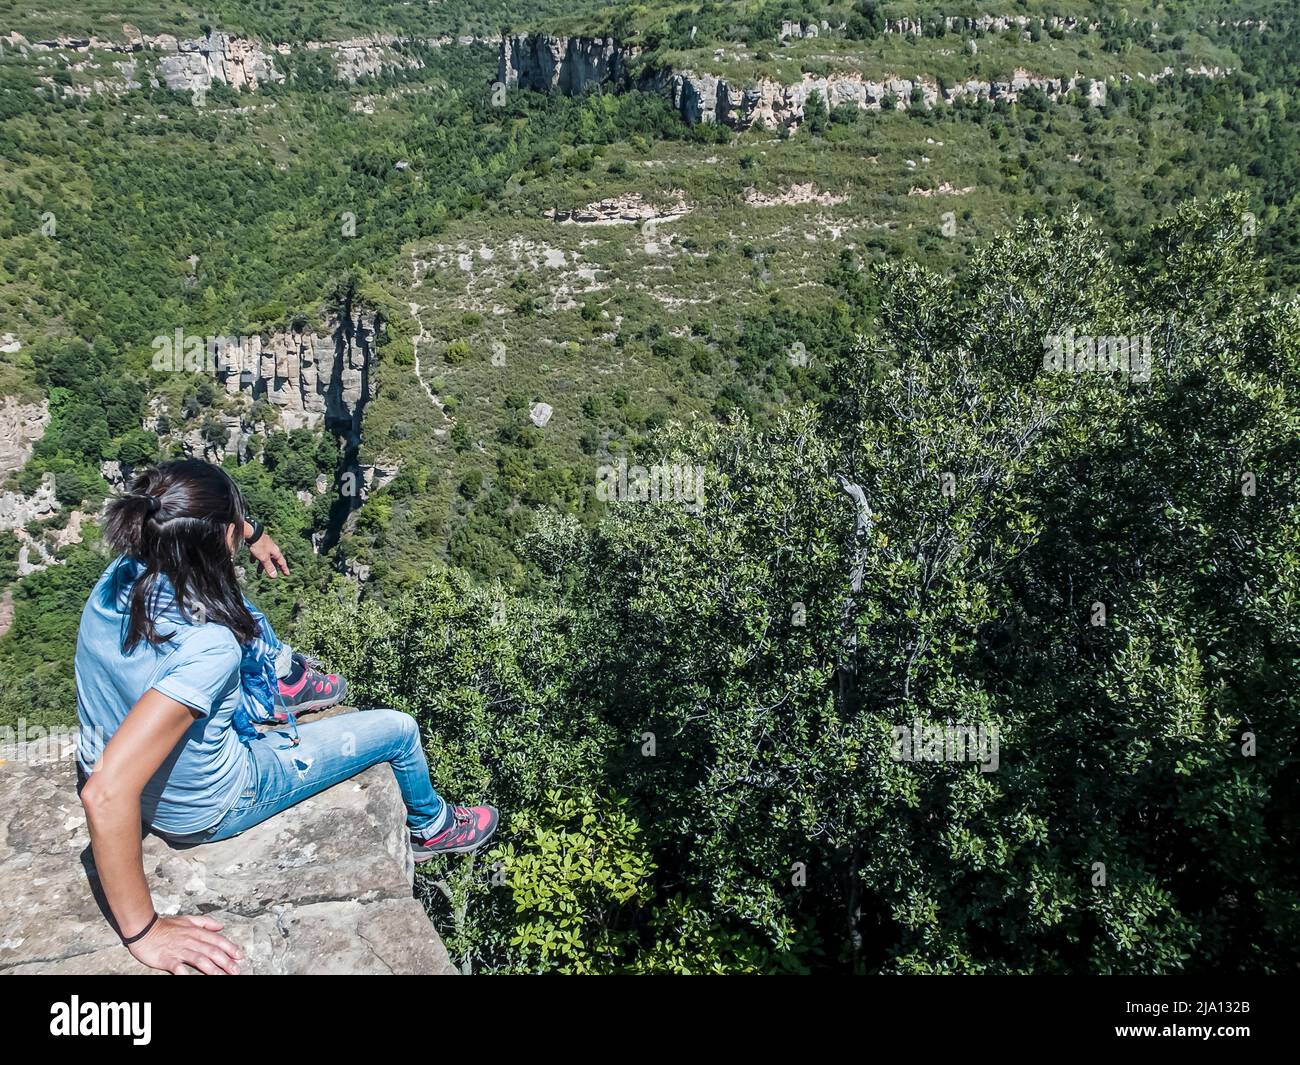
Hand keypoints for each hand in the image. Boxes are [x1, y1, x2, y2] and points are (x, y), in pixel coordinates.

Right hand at [127, 914, 244, 974]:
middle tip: (236, 970)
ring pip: (200, 960)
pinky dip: (186, 974)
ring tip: (222, 977)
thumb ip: (205, 922)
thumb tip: (221, 926)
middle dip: (226, 962)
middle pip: (212, 951)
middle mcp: (190, 941)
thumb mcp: (188, 919)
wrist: (144, 929)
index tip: (240, 956)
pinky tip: (191, 979)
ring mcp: (179, 950)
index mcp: (196, 932)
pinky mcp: (168, 959)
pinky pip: (179, 968)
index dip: (230, 948)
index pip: (217, 940)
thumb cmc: (165, 926)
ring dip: (213, 969)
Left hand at [248, 529, 289, 578]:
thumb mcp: (264, 558)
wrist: (251, 533)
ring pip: (265, 558)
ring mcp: (265, 546)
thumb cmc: (259, 545)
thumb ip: (269, 566)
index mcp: (276, 552)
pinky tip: (252, 561)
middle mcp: (272, 549)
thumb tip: (274, 576)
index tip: (287, 574)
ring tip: (258, 572)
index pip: (282, 562)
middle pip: (273, 560)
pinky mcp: (258, 544)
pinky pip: (259, 553)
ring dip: (262, 565)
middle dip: (272, 568)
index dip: (284, 569)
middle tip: (272, 575)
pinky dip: (256, 558)